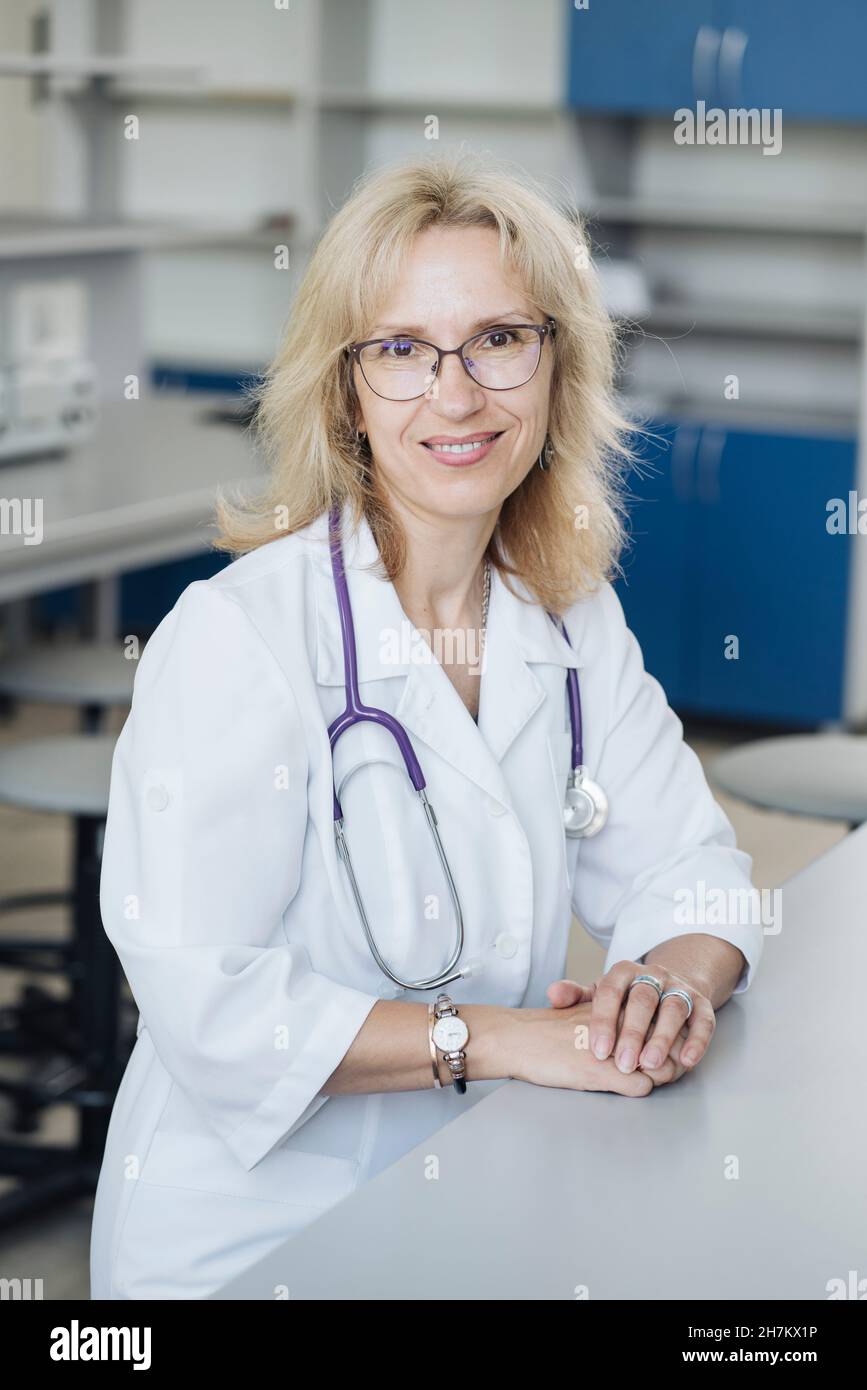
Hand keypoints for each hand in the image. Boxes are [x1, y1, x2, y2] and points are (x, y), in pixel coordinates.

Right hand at [505, 1000, 683, 1096]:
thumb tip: (645, 1040)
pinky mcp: (604, 1071)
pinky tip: (623, 1086)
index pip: (667, 1022)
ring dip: (659, 1077)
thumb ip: (617, 1021)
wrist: (517, 1038)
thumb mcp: (590, 1014)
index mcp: (620, 1003)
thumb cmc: (550, 1030)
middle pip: (672, 1044)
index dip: (672, 1040)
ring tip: (645, 1079)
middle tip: (666, 1071)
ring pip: (662, 1067)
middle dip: (673, 1060)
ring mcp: (616, 1046)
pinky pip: (642, 1087)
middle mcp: (624, 1020)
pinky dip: (637, 1089)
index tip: (667, 1052)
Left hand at [547, 961, 714, 1079]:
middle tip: (623, 1063)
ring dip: (662, 1037)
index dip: (604, 1021)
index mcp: (624, 972)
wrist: (667, 985)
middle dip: (633, 1032)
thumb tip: (553, 995)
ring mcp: (679, 988)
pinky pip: (703, 1020)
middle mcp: (653, 975)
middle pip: (643, 999)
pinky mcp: (701, 1004)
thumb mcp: (599, 994)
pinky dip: (696, 1040)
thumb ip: (576, 995)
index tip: (598, 1050)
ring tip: (650, 1064)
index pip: (610, 991)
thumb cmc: (626, 998)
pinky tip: (685, 1060)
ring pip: (673, 1008)